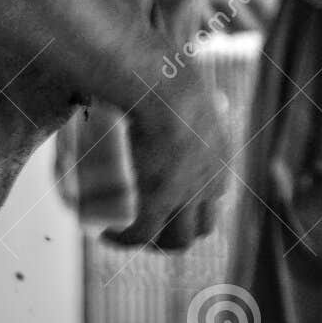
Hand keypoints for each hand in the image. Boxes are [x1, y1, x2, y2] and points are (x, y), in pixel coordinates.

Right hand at [103, 74, 231, 251]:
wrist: (164, 83)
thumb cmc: (169, 78)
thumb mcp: (184, 94)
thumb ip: (181, 104)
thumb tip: (178, 93)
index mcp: (218, 161)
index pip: (212, 202)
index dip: (188, 211)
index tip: (164, 209)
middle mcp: (210, 183)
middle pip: (198, 230)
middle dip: (171, 237)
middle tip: (142, 231)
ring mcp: (187, 195)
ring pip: (173, 241)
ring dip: (147, 243)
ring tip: (120, 236)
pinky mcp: (158, 200)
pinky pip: (138, 234)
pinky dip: (121, 238)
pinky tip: (103, 232)